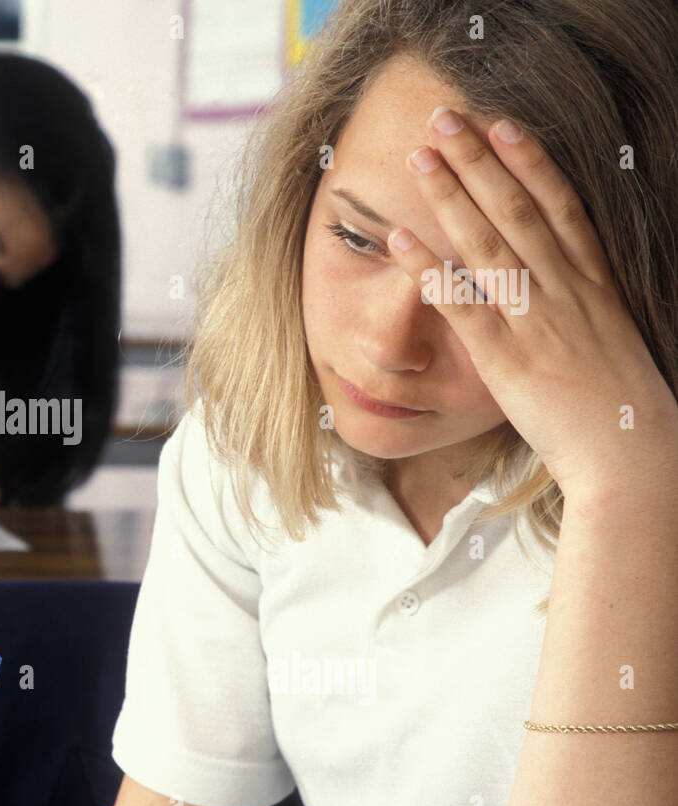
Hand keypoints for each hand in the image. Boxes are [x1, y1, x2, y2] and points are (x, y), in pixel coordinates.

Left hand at [388, 106, 677, 501]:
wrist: (632, 457)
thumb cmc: (616, 405)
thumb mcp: (607, 338)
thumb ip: (578, 305)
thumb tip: (552, 282)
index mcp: (594, 285)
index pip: (562, 207)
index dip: (531, 162)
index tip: (504, 125)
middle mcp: (566, 293)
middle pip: (519, 211)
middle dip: (479, 162)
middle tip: (444, 121)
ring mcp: (537, 323)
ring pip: (490, 245)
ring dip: (451, 197)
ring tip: (419, 159)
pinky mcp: (508, 359)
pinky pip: (463, 304)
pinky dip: (430, 269)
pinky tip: (402, 240)